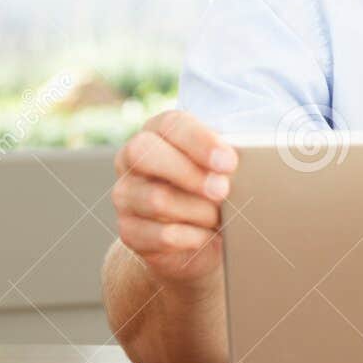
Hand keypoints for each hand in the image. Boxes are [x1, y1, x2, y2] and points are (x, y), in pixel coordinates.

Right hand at [112, 110, 237, 286]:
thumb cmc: (211, 190)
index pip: (172, 124)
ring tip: (220, 217)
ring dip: (199, 211)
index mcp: (158, 131)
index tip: (229, 161)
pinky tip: (209, 236)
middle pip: (146, 154)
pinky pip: (162, 234)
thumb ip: (224, 160)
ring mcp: (125, 195)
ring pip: (157, 199)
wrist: (193, 239)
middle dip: (190, 173)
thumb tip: (237, 170)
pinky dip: (194, 237)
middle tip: (223, 190)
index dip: (200, 141)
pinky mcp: (129, 231)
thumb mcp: (219, 169)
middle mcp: (132, 159)